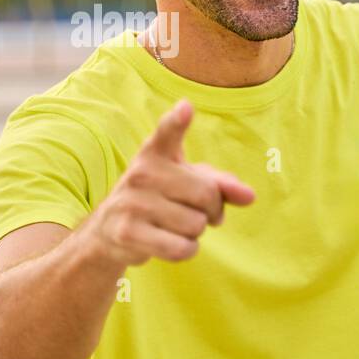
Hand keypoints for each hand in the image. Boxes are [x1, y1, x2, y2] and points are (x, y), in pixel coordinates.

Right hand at [86, 99, 255, 265]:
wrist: (110, 230)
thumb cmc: (160, 199)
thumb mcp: (188, 183)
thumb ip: (222, 184)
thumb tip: (249, 196)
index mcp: (155, 153)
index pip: (167, 133)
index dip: (177, 121)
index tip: (186, 109)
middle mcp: (141, 172)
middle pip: (206, 194)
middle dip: (213, 210)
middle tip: (198, 213)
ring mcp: (132, 202)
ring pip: (196, 225)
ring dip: (195, 233)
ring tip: (176, 227)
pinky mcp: (128, 233)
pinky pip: (181, 248)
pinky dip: (187, 250)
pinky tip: (171, 243)